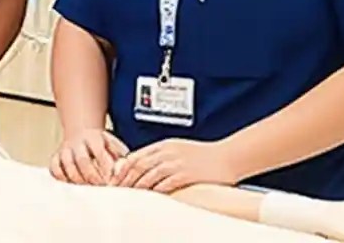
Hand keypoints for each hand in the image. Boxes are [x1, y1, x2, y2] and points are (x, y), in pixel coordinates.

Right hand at [49, 129, 127, 185]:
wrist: (81, 135)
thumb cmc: (102, 146)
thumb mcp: (114, 145)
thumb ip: (120, 157)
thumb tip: (121, 173)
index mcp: (93, 137)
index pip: (99, 151)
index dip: (105, 167)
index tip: (111, 180)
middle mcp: (77, 142)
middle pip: (82, 160)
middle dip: (92, 176)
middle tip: (100, 188)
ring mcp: (64, 150)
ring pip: (67, 166)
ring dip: (78, 180)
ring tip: (88, 191)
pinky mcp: (56, 158)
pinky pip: (55, 169)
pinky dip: (62, 179)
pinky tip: (72, 187)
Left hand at [110, 138, 236, 192]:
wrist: (229, 156)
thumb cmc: (205, 155)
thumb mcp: (178, 149)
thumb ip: (160, 155)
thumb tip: (142, 166)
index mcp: (164, 145)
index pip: (135, 156)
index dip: (122, 169)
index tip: (115, 180)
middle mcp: (168, 152)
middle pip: (138, 166)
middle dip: (125, 180)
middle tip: (117, 191)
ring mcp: (177, 162)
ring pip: (149, 175)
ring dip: (137, 187)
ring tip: (130, 197)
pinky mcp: (187, 174)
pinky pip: (165, 184)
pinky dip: (155, 191)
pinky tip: (150, 198)